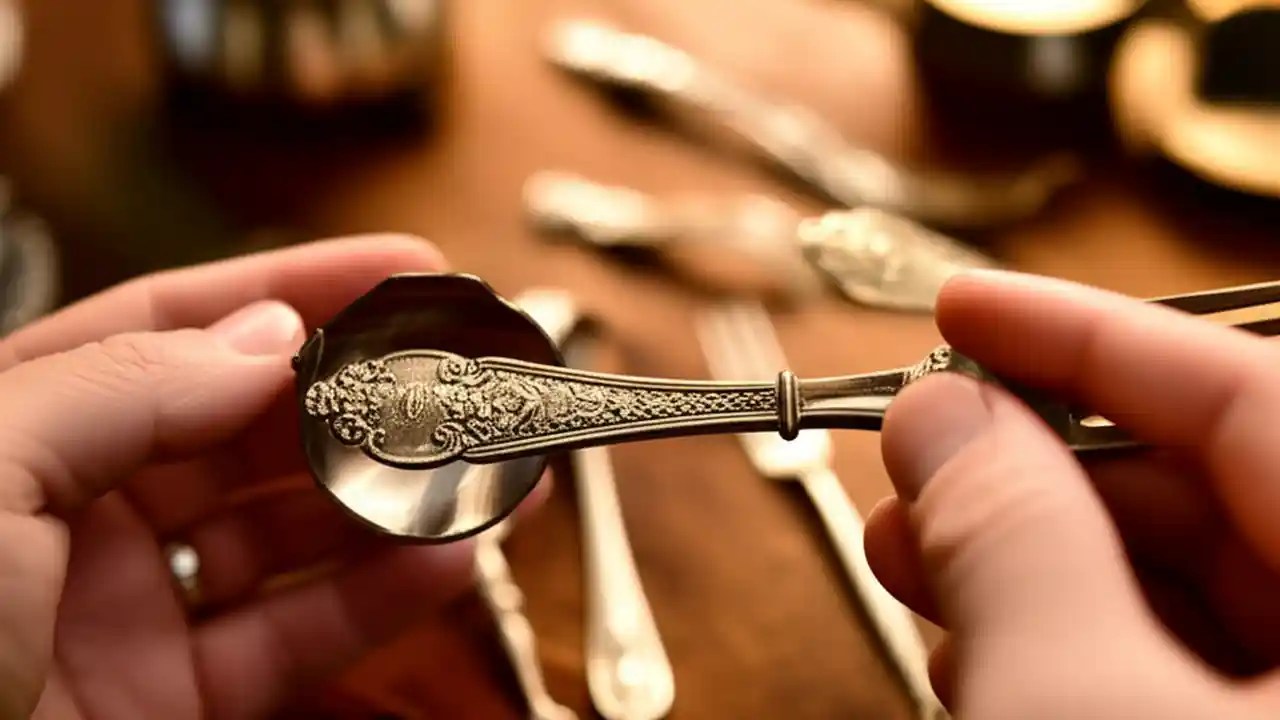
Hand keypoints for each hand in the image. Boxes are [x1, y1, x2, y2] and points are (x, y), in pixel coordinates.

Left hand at [0, 236, 542, 718]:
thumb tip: (266, 337)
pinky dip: (380, 598)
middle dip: (365, 396)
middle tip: (464, 377)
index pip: (176, 329)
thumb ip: (126, 392)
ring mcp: (129, 608)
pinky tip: (447, 559)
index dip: (294, 288)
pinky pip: (295, 636)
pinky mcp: (173, 699)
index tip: (402, 269)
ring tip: (488, 466)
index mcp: (15, 426)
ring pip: (288, 532)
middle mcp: (75, 508)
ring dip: (394, 498)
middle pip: (253, 426)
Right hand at [865, 270, 1279, 717]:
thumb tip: (941, 413)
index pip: (1252, 393)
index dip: (1090, 336)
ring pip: (1187, 584)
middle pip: (1212, 486)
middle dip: (1036, 466)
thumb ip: (1013, 538)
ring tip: (909, 556)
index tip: (961, 310)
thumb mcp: (1076, 701)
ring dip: (1029, 558)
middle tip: (913, 458)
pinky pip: (1182, 669)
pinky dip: (1068, 642)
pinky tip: (975, 648)